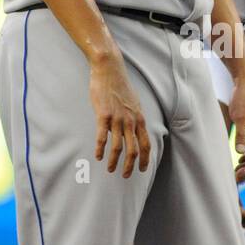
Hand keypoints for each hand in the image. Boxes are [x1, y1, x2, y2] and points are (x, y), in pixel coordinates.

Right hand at [89, 49, 151, 178]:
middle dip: (130, 165)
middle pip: (134, 150)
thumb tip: (130, 130)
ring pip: (118, 147)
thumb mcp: (132, 102)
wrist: (109, 69)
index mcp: (139, 118)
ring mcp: (117, 119)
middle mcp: (131, 121)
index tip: (142, 169)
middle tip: (126, 175)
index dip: (145, 158)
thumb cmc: (120, 85)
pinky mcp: (103, 115)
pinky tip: (98, 156)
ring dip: (115, 161)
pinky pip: (102, 137)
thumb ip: (132, 117)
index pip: (146, 143)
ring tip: (111, 169)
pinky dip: (100, 149)